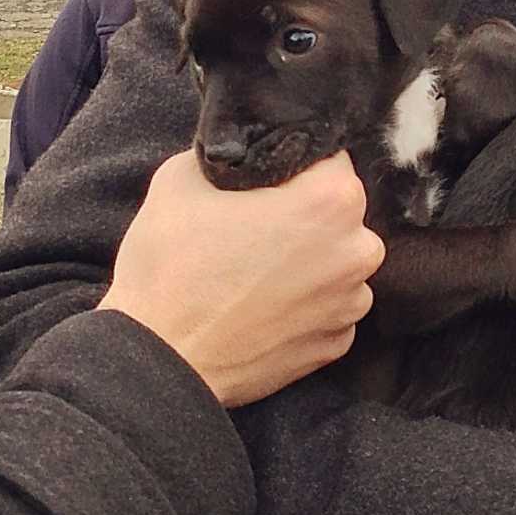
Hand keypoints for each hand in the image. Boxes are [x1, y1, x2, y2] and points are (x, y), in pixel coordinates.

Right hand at [100, 151, 382, 407]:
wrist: (158, 359)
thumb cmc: (168, 265)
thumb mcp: (182, 176)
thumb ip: (233, 156)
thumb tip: (247, 155)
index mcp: (332, 200)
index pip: (330, 160)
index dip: (293, 166)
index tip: (262, 183)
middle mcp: (357, 251)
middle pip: (340, 215)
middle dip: (306, 216)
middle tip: (252, 229)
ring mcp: (350, 304)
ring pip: (338, 265)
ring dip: (309, 264)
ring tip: (254, 275)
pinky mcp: (334, 346)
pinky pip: (329, 310)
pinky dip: (304, 306)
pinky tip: (262, 308)